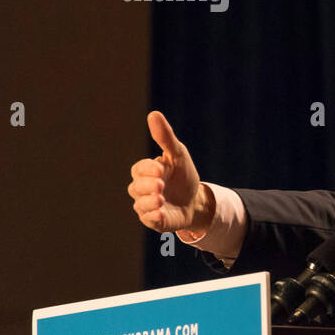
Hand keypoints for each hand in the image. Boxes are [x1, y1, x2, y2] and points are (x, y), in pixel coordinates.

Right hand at [127, 111, 212, 233]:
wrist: (197, 200)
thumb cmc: (184, 175)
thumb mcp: (178, 155)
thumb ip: (165, 137)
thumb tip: (153, 114)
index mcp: (146, 172)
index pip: (139, 169)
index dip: (147, 169)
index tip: (161, 168)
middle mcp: (143, 189)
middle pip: (136, 188)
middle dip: (147, 186)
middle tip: (161, 184)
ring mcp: (147, 206)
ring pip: (140, 205)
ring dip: (149, 202)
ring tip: (160, 199)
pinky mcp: (155, 220)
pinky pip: (149, 220)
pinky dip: (153, 217)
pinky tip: (161, 213)